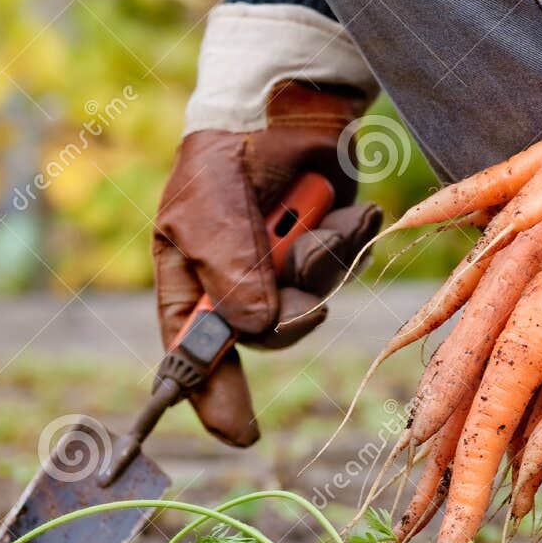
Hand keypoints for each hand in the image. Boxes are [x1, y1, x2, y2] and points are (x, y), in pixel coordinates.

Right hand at [153, 80, 381, 446]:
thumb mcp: (208, 212)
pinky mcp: (328, 253)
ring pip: (314, 300)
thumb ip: (229, 269)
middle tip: (306, 289)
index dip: (212, 400)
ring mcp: (285, 273)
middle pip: (268, 336)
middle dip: (291, 314)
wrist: (280, 107)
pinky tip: (349, 210)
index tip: (238, 435)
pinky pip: (346, 269)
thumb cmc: (222, 161)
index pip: (195, 359)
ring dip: (320, 259)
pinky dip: (349, 238)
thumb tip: (255, 328)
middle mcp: (238, 290)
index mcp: (191, 289)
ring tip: (314, 216)